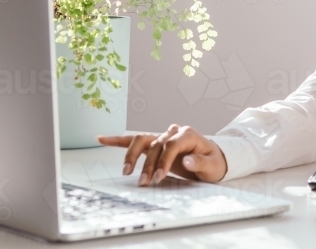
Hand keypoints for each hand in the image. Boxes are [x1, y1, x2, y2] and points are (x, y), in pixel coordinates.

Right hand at [97, 125, 227, 185]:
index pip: (171, 145)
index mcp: (188, 134)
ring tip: (126, 172)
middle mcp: (174, 132)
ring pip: (142, 141)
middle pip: (155, 144)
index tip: (158, 177)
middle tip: (145, 182)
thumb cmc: (213, 162)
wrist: (213, 160)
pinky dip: (119, 141)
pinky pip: (135, 141)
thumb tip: (186, 160)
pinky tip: (102, 139)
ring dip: (132, 156)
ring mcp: (163, 137)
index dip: (164, 160)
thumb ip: (200, 163)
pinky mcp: (155, 144)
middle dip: (148, 164)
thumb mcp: (212, 165)